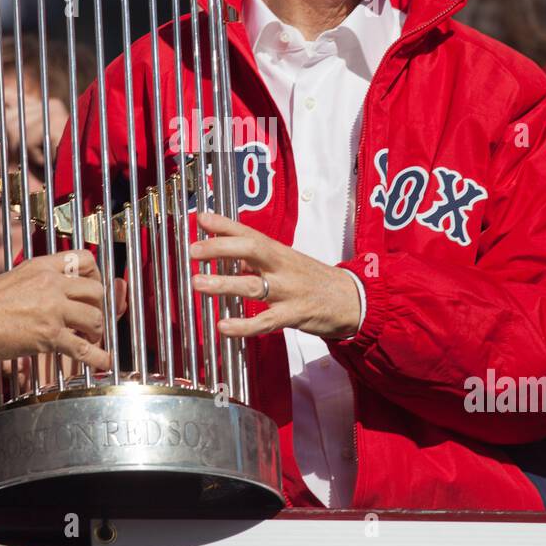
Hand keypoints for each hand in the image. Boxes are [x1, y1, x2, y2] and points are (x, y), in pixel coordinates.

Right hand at [0, 249, 112, 371]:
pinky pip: (83, 348)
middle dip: (99, 307)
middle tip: (92, 318)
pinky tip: (104, 361)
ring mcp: (52, 310)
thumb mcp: (16, 276)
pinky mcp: (49, 335)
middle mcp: (52, 284)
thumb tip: (55, 288)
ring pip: (94, 318)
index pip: (85, 259)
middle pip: (96, 291)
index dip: (96, 276)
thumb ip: (39, 279)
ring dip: (96, 331)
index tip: (93, 289)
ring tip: (90, 338)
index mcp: (43, 267)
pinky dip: (97, 356)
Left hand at [188, 211, 360, 339]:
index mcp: (278, 251)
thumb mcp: (285, 262)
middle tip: (193, 251)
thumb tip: (225, 255)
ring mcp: (288, 290)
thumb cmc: (313, 279)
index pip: (248, 232)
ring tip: (197, 283)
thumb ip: (255, 259)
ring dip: (223, 283)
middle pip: (251, 250)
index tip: (200, 219)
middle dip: (220, 248)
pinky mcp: (294, 315)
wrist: (352, 299)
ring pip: (253, 285)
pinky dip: (243, 326)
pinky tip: (224, 327)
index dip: (224, 224)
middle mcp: (281, 266)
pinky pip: (265, 321)